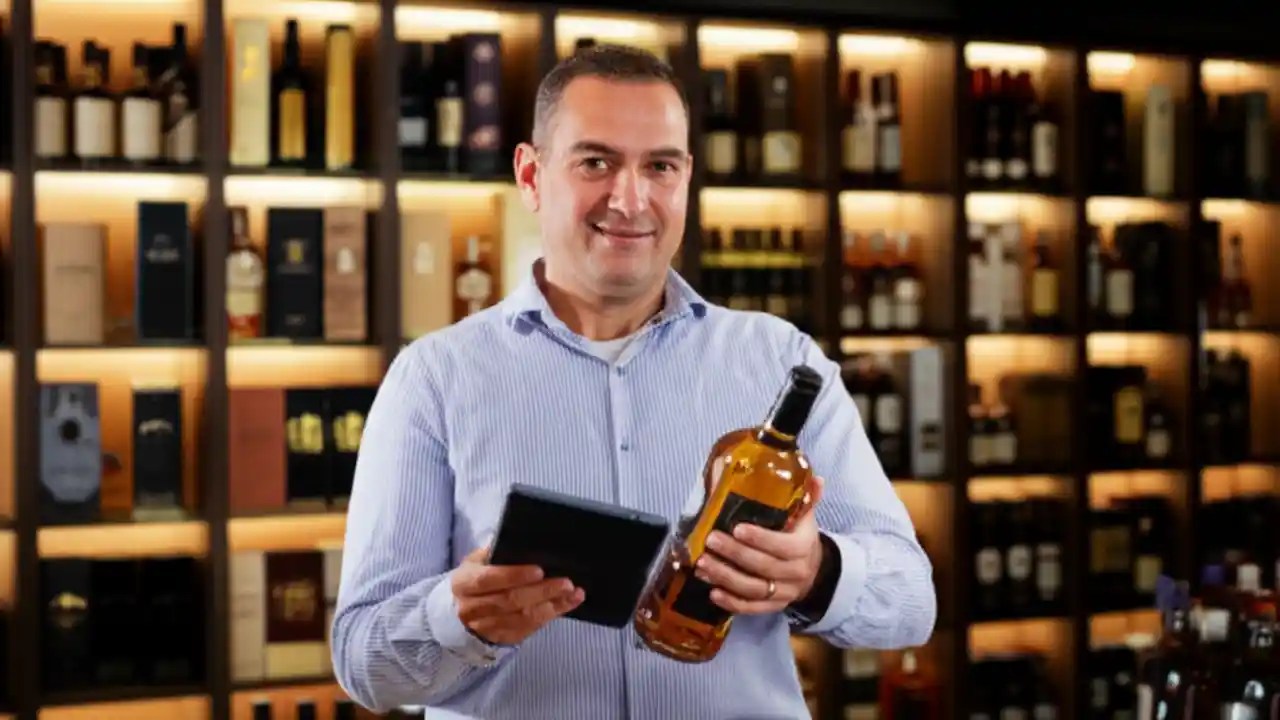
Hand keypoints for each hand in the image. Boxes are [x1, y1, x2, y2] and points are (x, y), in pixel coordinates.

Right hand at [451, 546, 584, 645]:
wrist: (461, 610)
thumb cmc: (475, 577)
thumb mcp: (477, 561)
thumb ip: (496, 553)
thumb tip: (523, 544)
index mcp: (464, 583)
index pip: (488, 579)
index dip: (514, 575)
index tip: (539, 570)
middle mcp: (472, 608)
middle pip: (510, 601)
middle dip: (541, 591)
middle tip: (566, 582)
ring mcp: (487, 627)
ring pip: (522, 618)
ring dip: (552, 606)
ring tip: (573, 593)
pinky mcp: (502, 638)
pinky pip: (529, 629)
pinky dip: (551, 616)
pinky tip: (567, 604)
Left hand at [694, 475, 825, 615]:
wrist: (812, 570)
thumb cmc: (799, 537)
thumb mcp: (805, 517)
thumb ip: (807, 498)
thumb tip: (815, 478)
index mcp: (804, 547)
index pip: (783, 546)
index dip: (760, 539)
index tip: (737, 529)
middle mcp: (796, 572)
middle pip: (763, 567)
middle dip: (735, 554)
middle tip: (710, 541)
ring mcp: (784, 593)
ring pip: (754, 589)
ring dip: (726, 577)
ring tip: (702, 564)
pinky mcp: (773, 607)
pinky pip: (752, 609)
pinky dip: (732, 603)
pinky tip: (712, 592)